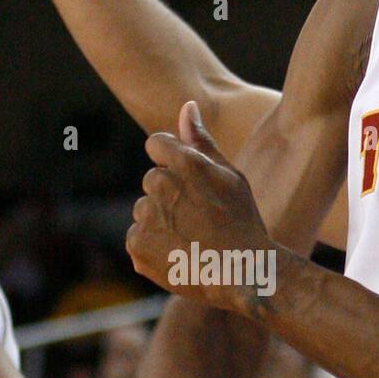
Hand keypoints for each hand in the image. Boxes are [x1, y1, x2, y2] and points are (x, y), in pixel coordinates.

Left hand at [126, 102, 279, 311]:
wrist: (241, 273)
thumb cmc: (242, 221)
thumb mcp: (229, 175)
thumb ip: (201, 140)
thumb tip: (186, 104)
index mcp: (184, 162)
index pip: (156, 144)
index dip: (172, 162)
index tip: (188, 183)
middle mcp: (160, 185)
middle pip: (151, 181)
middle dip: (169, 195)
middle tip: (199, 219)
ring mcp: (146, 217)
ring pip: (144, 211)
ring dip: (160, 221)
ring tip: (191, 239)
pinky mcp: (136, 246)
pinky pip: (137, 238)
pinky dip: (152, 247)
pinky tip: (178, 255)